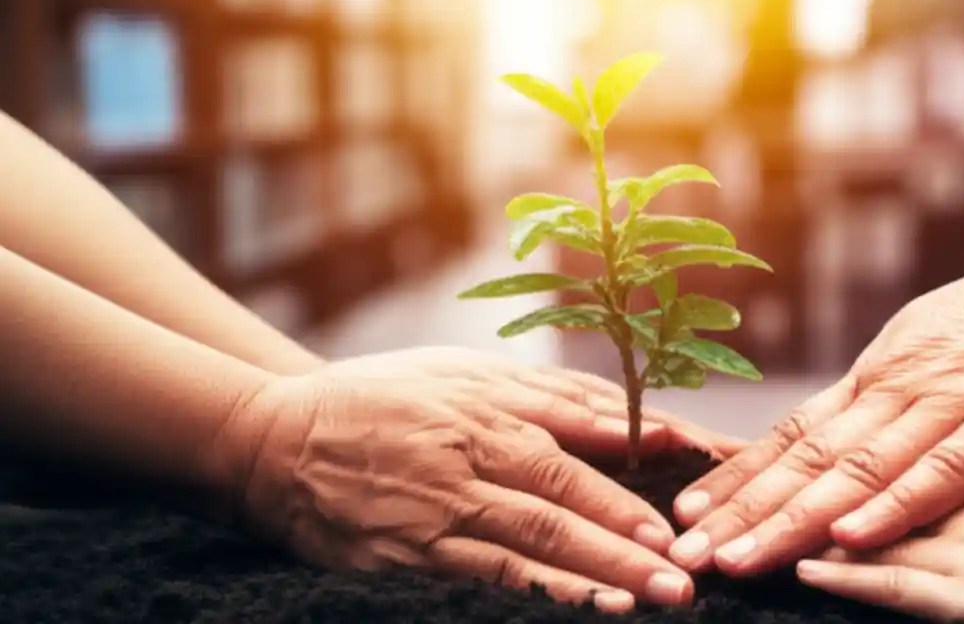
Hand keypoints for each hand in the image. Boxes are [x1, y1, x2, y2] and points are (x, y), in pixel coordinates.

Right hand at [214, 347, 732, 611]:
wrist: (273, 439)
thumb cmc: (375, 399)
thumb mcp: (456, 374)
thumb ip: (537, 396)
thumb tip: (618, 417)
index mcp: (480, 411)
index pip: (567, 448)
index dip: (623, 483)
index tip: (674, 514)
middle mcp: (463, 461)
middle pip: (557, 505)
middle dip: (624, 542)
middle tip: (680, 575)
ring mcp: (432, 514)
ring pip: (524, 548)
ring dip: (588, 577)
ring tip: (644, 600)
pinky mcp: (404, 559)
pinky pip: (478, 580)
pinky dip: (530, 595)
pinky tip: (573, 608)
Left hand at [667, 210, 963, 575]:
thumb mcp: (946, 344)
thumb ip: (905, 391)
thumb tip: (865, 422)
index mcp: (889, 369)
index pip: (798, 431)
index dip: (742, 476)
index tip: (692, 510)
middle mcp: (904, 382)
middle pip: (809, 456)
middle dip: (743, 510)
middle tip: (688, 551)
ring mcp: (956, 398)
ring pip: (858, 468)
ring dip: (793, 519)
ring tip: (739, 558)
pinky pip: (945, 469)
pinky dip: (893, 504)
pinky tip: (850, 537)